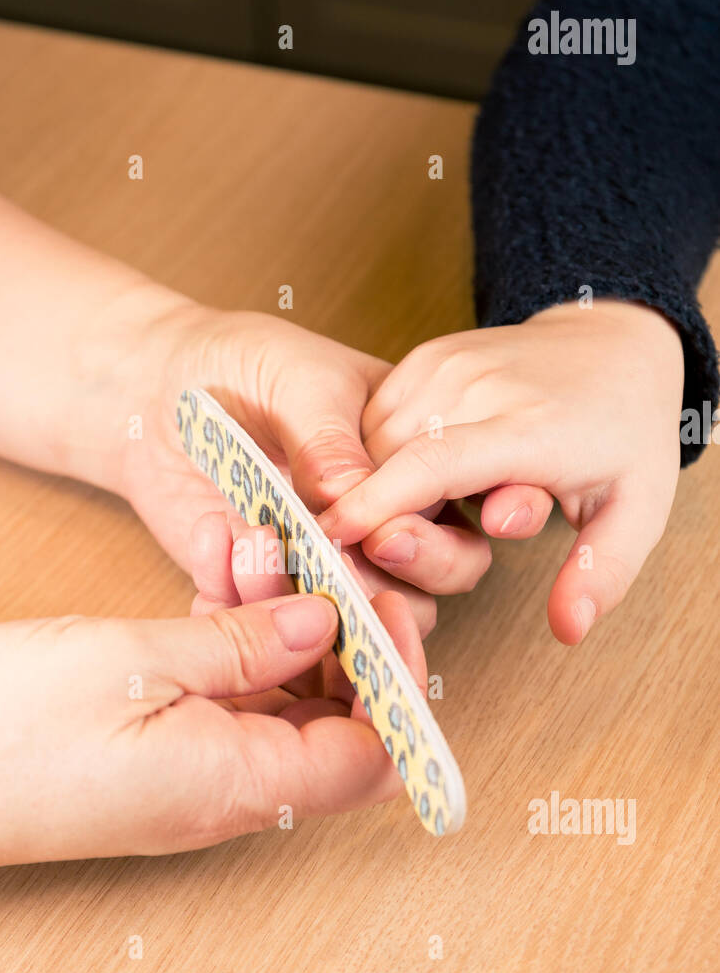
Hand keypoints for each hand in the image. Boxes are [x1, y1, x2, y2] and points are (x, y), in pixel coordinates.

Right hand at [0, 570, 422, 883]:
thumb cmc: (1, 731)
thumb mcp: (134, 660)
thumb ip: (242, 646)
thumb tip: (325, 622)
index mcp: (241, 784)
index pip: (377, 753)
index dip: (398, 683)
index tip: (384, 606)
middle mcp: (229, 796)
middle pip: (339, 731)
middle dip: (346, 649)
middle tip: (322, 572)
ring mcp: (192, 783)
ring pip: (284, 714)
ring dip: (288, 644)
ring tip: (262, 572)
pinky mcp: (158, 763)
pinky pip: (230, 713)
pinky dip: (239, 657)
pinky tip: (215, 603)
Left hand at [70, 301, 492, 634]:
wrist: (154, 386)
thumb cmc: (241, 361)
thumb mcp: (295, 376)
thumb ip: (330, 435)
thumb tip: (360, 491)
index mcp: (415, 464)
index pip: (466, 516)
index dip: (453, 535)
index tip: (396, 526)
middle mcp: (384, 521)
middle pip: (435, 586)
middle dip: (395, 579)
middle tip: (341, 553)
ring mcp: (329, 563)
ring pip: (358, 622)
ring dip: (311, 594)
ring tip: (254, 539)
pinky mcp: (268, 591)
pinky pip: (271, 625)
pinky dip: (241, 593)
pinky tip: (213, 539)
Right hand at [318, 300, 684, 642]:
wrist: (614, 344)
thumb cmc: (624, 434)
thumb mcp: (637, 511)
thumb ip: (602, 573)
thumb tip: (568, 629)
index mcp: (531, 428)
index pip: (436, 464)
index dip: (380, 503)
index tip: (335, 538)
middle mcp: (479, 386)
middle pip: (392, 466)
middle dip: (389, 518)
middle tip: (425, 543)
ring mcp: (445, 365)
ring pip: (373, 445)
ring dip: (383, 489)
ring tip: (442, 506)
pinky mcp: (422, 358)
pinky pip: (375, 421)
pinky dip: (380, 458)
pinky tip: (424, 472)